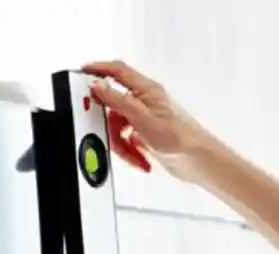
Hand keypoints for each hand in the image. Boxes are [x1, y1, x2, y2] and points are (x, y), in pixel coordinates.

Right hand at [81, 60, 215, 182]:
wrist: (195, 160)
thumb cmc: (179, 136)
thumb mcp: (141, 117)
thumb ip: (117, 100)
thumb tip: (98, 86)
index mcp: (146, 90)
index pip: (118, 71)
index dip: (98, 68)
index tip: (82, 72)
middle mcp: (144, 101)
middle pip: (113, 106)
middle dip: (109, 124)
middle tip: (106, 132)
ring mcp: (144, 118)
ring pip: (117, 126)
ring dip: (121, 143)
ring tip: (132, 152)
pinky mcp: (144, 134)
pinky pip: (125, 139)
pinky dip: (128, 150)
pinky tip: (139, 156)